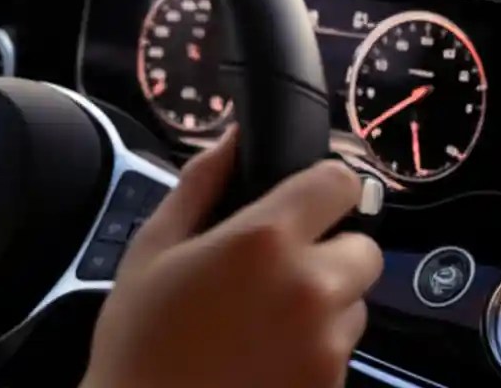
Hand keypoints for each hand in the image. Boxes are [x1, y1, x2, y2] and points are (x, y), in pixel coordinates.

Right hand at [83, 127, 382, 387]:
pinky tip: (264, 356)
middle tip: (276, 272)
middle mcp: (310, 288)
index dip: (323, 186)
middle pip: (362, 248)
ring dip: (326, 304)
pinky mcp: (331, 386)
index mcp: (264, 240)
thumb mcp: (153, 248)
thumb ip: (200, 184)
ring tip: (264, 321)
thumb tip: (233, 138)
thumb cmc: (138, 338)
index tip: (303, 200)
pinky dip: (316, 350)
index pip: (340, 183)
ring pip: (355, 303)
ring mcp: (327, 345)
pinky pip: (342, 351)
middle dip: (329, 252)